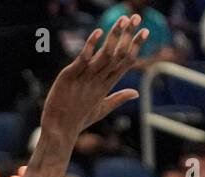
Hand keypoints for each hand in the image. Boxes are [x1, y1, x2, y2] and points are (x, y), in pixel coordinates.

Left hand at [39, 17, 148, 141]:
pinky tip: (98, 32)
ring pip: (104, 55)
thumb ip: (119, 97)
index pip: (126, 62)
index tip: (145, 31)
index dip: (136, 46)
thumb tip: (136, 93)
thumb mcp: (102, 108)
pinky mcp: (69, 77)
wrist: (59, 131)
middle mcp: (99, 81)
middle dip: (128, 35)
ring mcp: (85, 79)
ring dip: (114, 36)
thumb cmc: (79, 120)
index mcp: (107, 86)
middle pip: (118, 55)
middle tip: (137, 17)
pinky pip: (83, 59)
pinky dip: (91, 45)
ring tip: (123, 19)